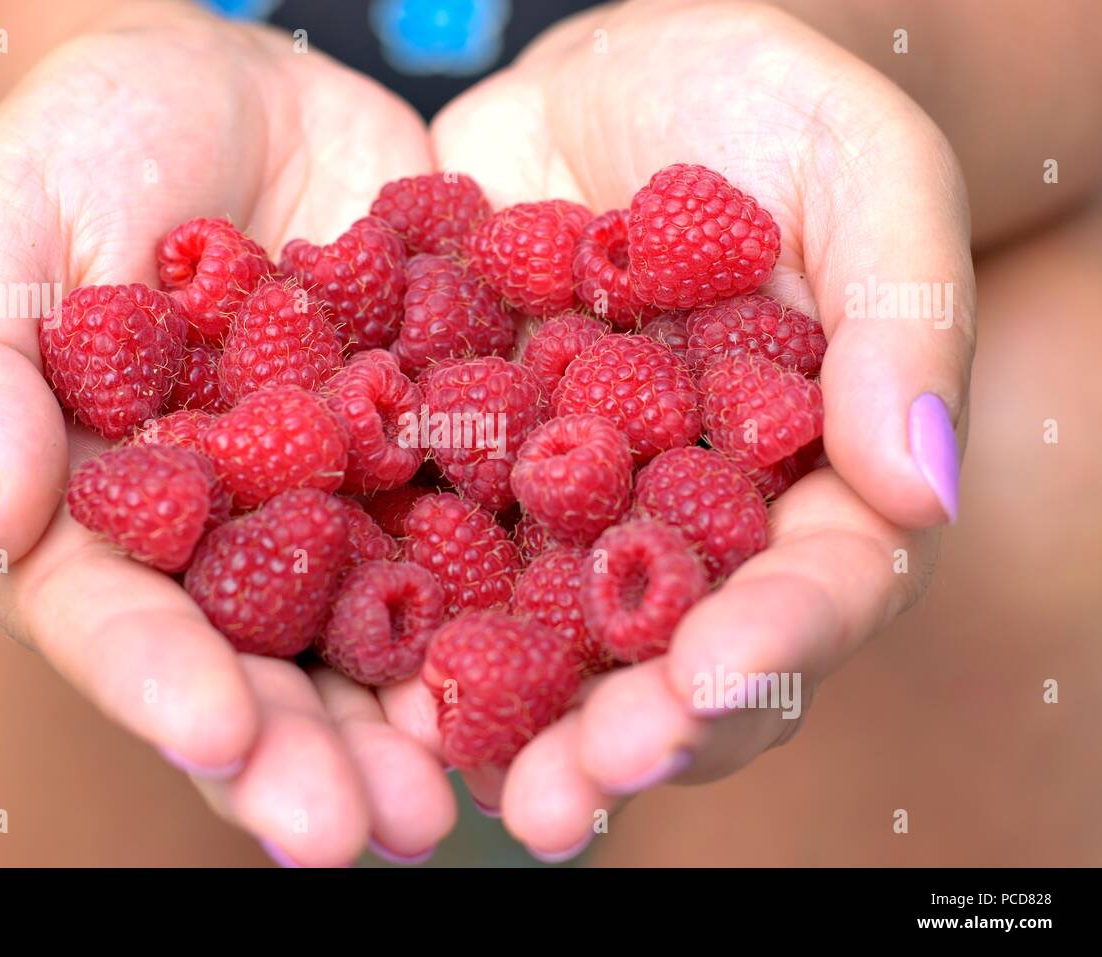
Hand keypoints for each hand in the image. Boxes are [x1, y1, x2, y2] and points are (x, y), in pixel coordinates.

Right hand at [0, 7, 455, 865]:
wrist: (247, 88)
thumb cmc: (91, 145)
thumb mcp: (1, 227)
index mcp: (108, 512)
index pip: (119, 619)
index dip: (162, 684)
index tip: (218, 735)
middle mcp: (232, 538)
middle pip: (261, 665)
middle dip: (309, 754)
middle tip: (366, 830)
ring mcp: (343, 504)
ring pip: (377, 634)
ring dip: (419, 722)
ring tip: (460, 800)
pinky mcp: (437, 454)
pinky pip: (476, 531)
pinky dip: (515, 598)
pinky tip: (562, 662)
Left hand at [424, 0, 974, 857]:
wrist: (589, 82)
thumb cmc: (748, 102)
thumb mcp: (854, 162)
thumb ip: (901, 312)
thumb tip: (921, 484)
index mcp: (809, 478)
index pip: (814, 586)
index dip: (772, 642)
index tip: (713, 678)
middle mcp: (688, 527)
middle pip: (676, 661)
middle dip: (630, 733)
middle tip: (568, 795)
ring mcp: (570, 521)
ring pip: (554, 654)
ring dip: (513, 732)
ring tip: (473, 793)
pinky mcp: (466, 488)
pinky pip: (435, 576)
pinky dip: (405, 636)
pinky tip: (365, 693)